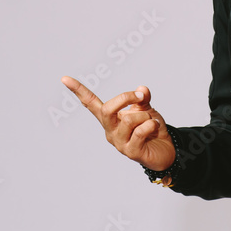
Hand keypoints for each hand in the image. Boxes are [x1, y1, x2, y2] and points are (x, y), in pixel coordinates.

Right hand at [61, 76, 175, 171]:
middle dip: (125, 98)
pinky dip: (151, 124)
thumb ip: (142, 98)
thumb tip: (141, 89)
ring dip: (145, 115)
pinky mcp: (131, 152)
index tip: (64, 78)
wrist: (166, 150)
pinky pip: (140, 131)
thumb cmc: (152, 129)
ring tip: (152, 121)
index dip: (78, 91)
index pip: (90, 103)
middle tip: (140, 97)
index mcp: (110, 118)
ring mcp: (119, 143)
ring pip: (129, 119)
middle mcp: (110, 130)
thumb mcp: (146, 108)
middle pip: (107, 109)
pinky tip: (155, 127)